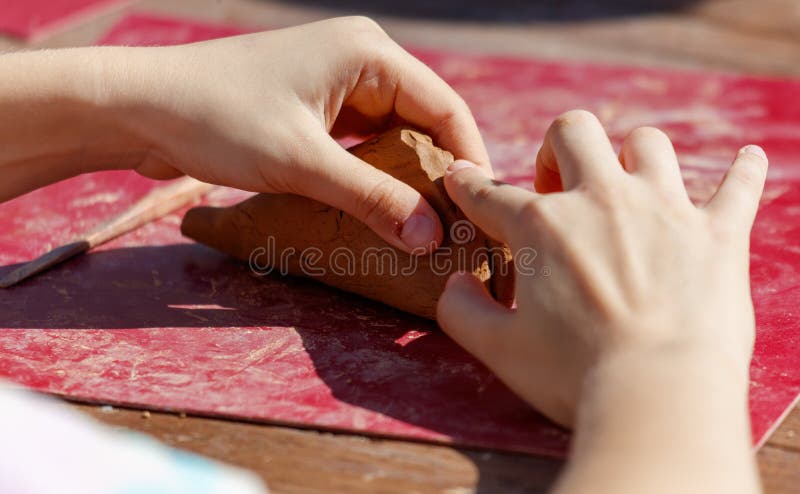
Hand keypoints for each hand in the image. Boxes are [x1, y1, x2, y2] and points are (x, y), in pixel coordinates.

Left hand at [104, 17, 490, 253]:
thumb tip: (431, 238)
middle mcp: (360, 61)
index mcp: (369, 54)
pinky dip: (374, 176)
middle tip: (457, 229)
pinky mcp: (315, 108)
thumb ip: (371, 198)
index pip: (445, 107)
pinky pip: (362, 145)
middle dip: (438, 175)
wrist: (141, 107)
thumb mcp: (303, 163)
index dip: (469, 161)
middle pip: (423, 122)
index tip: (484, 212)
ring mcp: (336, 85)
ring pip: (393, 137)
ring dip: (406, 179)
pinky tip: (382, 211)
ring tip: (425, 228)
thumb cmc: (219, 119)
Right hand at [437, 110, 766, 426]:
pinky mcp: (718, 234)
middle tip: (558, 191)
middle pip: (573, 132)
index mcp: (542, 226)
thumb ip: (461, 310)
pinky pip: (739, 184)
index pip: (491, 193)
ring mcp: (664, 210)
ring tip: (628, 186)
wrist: (659, 398)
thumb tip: (454, 284)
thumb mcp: (497, 348)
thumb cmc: (573, 376)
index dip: (468, 185)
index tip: (462, 177)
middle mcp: (601, 201)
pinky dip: (744, 171)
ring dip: (633, 158)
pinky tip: (748, 160)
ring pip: (648, 144)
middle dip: (558, 151)